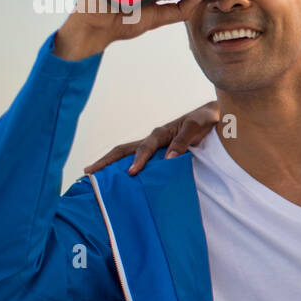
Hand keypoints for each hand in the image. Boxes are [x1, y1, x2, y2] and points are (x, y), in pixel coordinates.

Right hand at [84, 101, 220, 174]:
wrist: (212, 117)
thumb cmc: (204, 120)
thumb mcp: (196, 126)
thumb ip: (183, 141)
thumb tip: (168, 159)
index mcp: (160, 133)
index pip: (144, 148)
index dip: (138, 160)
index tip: (132, 173)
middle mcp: (153, 140)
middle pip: (124, 150)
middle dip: (106, 161)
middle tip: (88, 172)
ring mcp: (154, 148)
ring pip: (127, 156)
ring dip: (111, 166)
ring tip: (94, 178)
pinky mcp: (159, 155)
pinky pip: (139, 163)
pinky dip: (126, 170)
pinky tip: (121, 183)